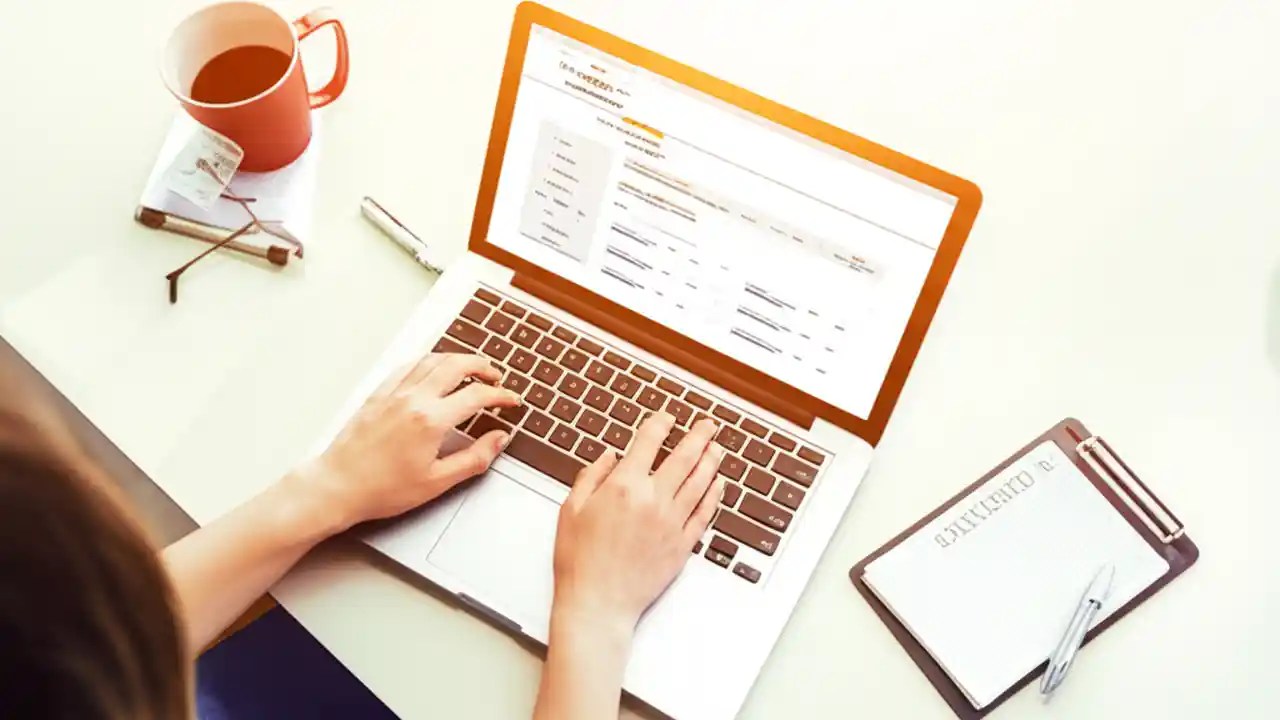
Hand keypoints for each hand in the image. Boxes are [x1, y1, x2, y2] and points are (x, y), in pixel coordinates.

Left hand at [297, 352, 520, 532]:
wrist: (337, 486)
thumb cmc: (382, 489)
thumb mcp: (437, 482)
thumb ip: (474, 458)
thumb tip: (499, 439)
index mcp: (431, 420)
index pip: (477, 396)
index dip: (501, 395)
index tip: (511, 400)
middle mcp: (413, 399)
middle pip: (457, 365)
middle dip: (482, 366)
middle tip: (495, 376)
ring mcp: (393, 393)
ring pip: (432, 360)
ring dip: (457, 358)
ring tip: (470, 367)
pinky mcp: (378, 395)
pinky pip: (407, 366)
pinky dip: (427, 361)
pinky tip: (431, 367)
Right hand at [551, 413, 723, 634]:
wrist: (598, 603)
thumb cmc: (579, 561)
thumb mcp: (571, 509)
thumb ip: (591, 477)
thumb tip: (608, 456)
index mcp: (623, 485)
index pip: (649, 442)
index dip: (660, 423)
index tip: (666, 418)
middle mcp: (653, 499)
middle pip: (685, 457)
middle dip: (699, 436)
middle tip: (707, 425)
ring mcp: (672, 522)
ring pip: (700, 482)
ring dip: (711, 460)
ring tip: (717, 448)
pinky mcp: (683, 545)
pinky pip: (705, 513)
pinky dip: (714, 495)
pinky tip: (717, 484)